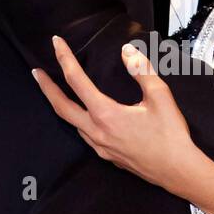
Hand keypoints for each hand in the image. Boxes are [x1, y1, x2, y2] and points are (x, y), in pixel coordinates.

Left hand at [31, 35, 208, 196]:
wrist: (178, 170)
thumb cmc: (171, 135)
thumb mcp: (160, 96)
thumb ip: (141, 70)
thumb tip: (127, 52)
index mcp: (106, 114)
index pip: (76, 81)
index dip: (64, 59)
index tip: (56, 43)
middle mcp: (97, 132)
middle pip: (61, 107)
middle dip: (46, 88)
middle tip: (36, 73)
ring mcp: (101, 147)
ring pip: (72, 123)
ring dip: (61, 106)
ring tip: (58, 91)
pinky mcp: (108, 157)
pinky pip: (86, 136)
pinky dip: (78, 121)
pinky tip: (85, 116)